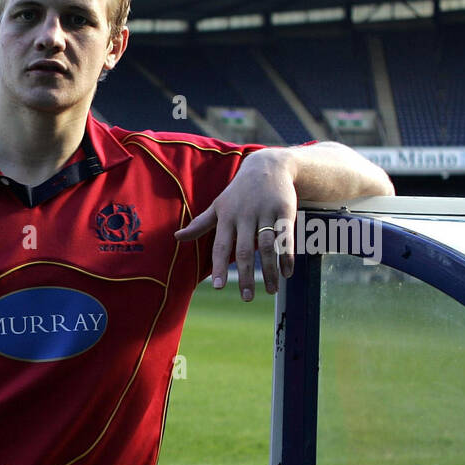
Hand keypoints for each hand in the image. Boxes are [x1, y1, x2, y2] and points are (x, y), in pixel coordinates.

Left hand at [175, 149, 296, 301]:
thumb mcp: (218, 205)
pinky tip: (287, 273)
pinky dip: (287, 256)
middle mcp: (245, 216)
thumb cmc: (238, 192)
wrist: (267, 166)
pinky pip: (286, 238)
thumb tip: (177, 237)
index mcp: (226, 217)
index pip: (220, 246)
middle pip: (244, 251)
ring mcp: (265, 213)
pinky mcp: (284, 211)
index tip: (219, 287)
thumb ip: (200, 224)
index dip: (219, 266)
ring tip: (271, 291)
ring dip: (269, 271)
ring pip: (267, 246)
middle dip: (246, 276)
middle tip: (246, 298)